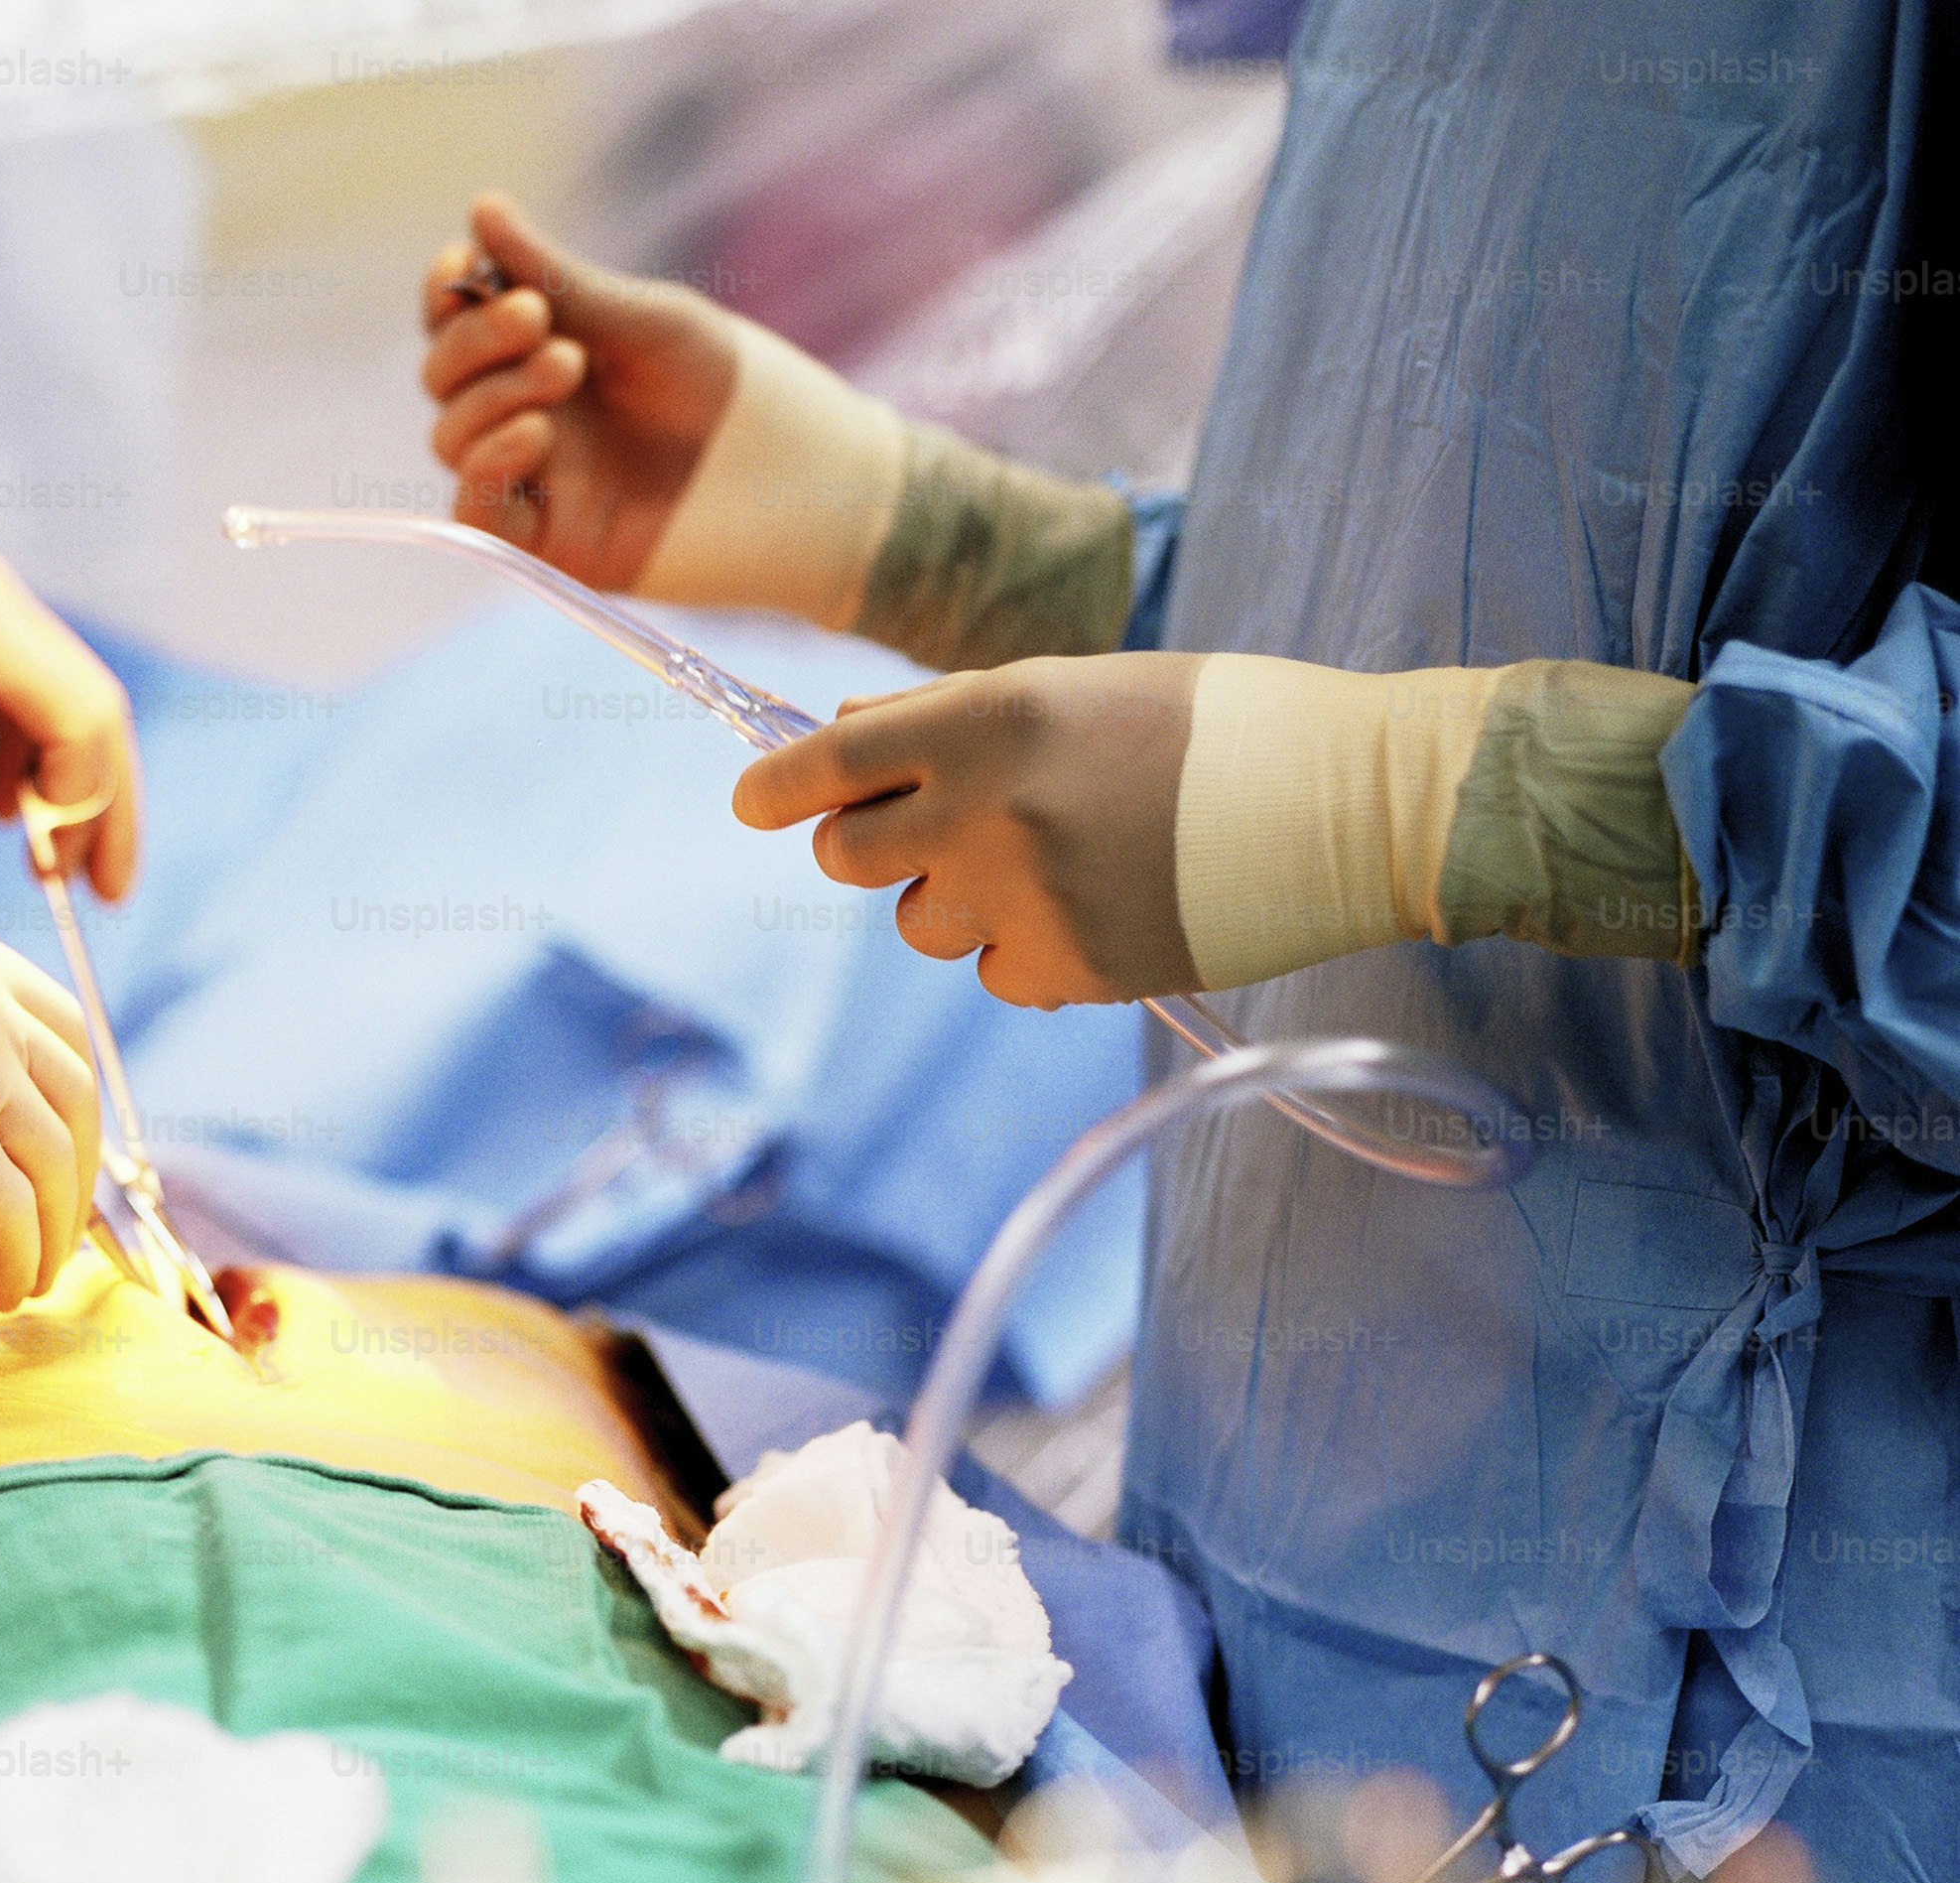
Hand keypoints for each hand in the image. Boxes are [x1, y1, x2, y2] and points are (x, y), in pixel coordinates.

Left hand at [0, 519, 142, 902]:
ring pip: (59, 698)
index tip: (54, 879)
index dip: (86, 807)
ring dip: (61, 780)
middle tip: (100, 894)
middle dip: (99, 806)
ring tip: (39, 861)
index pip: (83, 717)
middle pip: (90, 710)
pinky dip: (22, 748)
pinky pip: (19, 683)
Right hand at [0, 899, 104, 1309]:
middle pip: (73, 1094)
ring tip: (31, 1274)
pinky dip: (17, 1262)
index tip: (62, 1155)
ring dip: (52, 1231)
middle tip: (60, 1227)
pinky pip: (11, 1217)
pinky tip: (1, 1289)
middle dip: (76, 1173)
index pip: (58, 1025)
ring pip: (51, 1163)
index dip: (72, 1102)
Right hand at [419, 190, 734, 584]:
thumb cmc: (735, 389)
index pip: (457, 321)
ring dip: (492, 393)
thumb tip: (482, 208)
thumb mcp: (645, 322)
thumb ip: (560, 278)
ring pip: (451, 436)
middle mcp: (529, 411)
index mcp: (545, 349)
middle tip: (540, 318)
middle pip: (444, 375)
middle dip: (475, 338)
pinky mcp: (547, 541)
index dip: (444, 294)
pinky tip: (536, 433)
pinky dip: (488, 465)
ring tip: (569, 367)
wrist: (800, 481)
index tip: (460, 267)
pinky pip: (477, 510)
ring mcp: (534, 478)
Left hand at [732, 654, 1205, 1007]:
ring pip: (921, 924)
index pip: (831, 761)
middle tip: (934, 834)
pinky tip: (1103, 910)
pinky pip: (997, 976)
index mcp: (987, 717)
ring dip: (960, 902)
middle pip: (848, 859)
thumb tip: (841, 728)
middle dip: (871, 847)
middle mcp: (985, 808)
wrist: (1349, 803)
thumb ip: (950, 714)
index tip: (753, 801)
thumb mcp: (1074, 687)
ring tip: (1060, 864)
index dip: (778, 787)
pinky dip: (1030, 953)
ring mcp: (1021, 898)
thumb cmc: (1212, 729)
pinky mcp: (1067, 970)